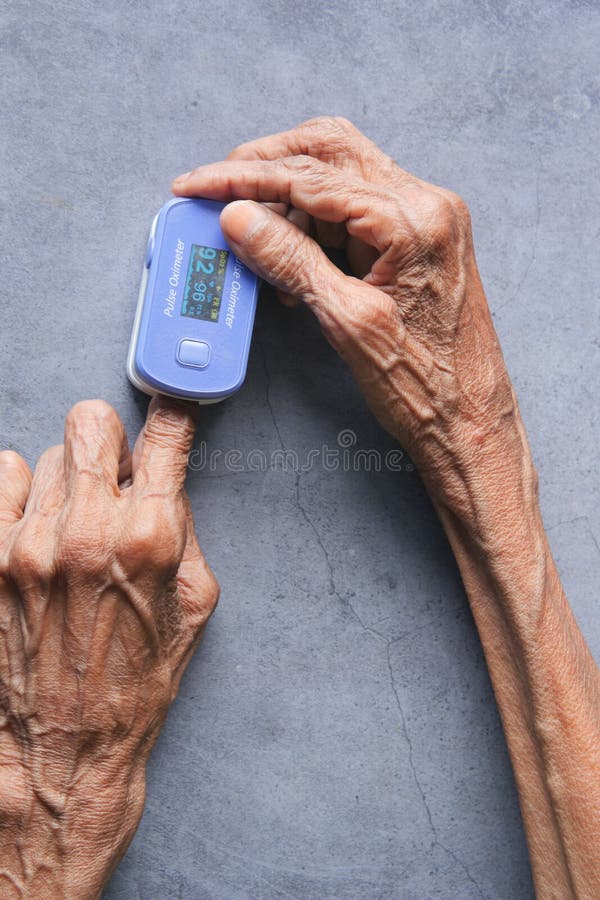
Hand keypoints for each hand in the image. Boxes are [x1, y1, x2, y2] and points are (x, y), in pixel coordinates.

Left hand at [0, 398, 218, 898]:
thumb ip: (182, 530)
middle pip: (89, 420)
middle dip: (108, 440)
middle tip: (113, 473)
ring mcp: (27, 542)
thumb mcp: (194, 605)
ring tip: (72, 525)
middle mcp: (85, 529)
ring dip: (65, 479)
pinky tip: (36, 529)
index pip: (165, 439)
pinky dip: (19, 494)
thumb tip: (163, 483)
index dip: (173, 415)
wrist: (64, 749)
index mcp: (148, 539)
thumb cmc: (135, 681)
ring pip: (44, 455)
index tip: (172, 406)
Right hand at [172, 116, 515, 508]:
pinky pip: (354, 210)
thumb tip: (240, 218)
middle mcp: (426, 206)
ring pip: (339, 176)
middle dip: (267, 166)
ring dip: (291, 201)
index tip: (197, 185)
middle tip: (219, 190)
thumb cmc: (426, 386)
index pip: (311, 176)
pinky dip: (315, 225)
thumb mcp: (347, 323)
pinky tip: (292, 261)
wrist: (470, 421)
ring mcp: (425, 220)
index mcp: (414, 220)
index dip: (243, 178)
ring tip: (259, 247)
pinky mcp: (417, 240)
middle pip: (330, 151)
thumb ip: (291, 262)